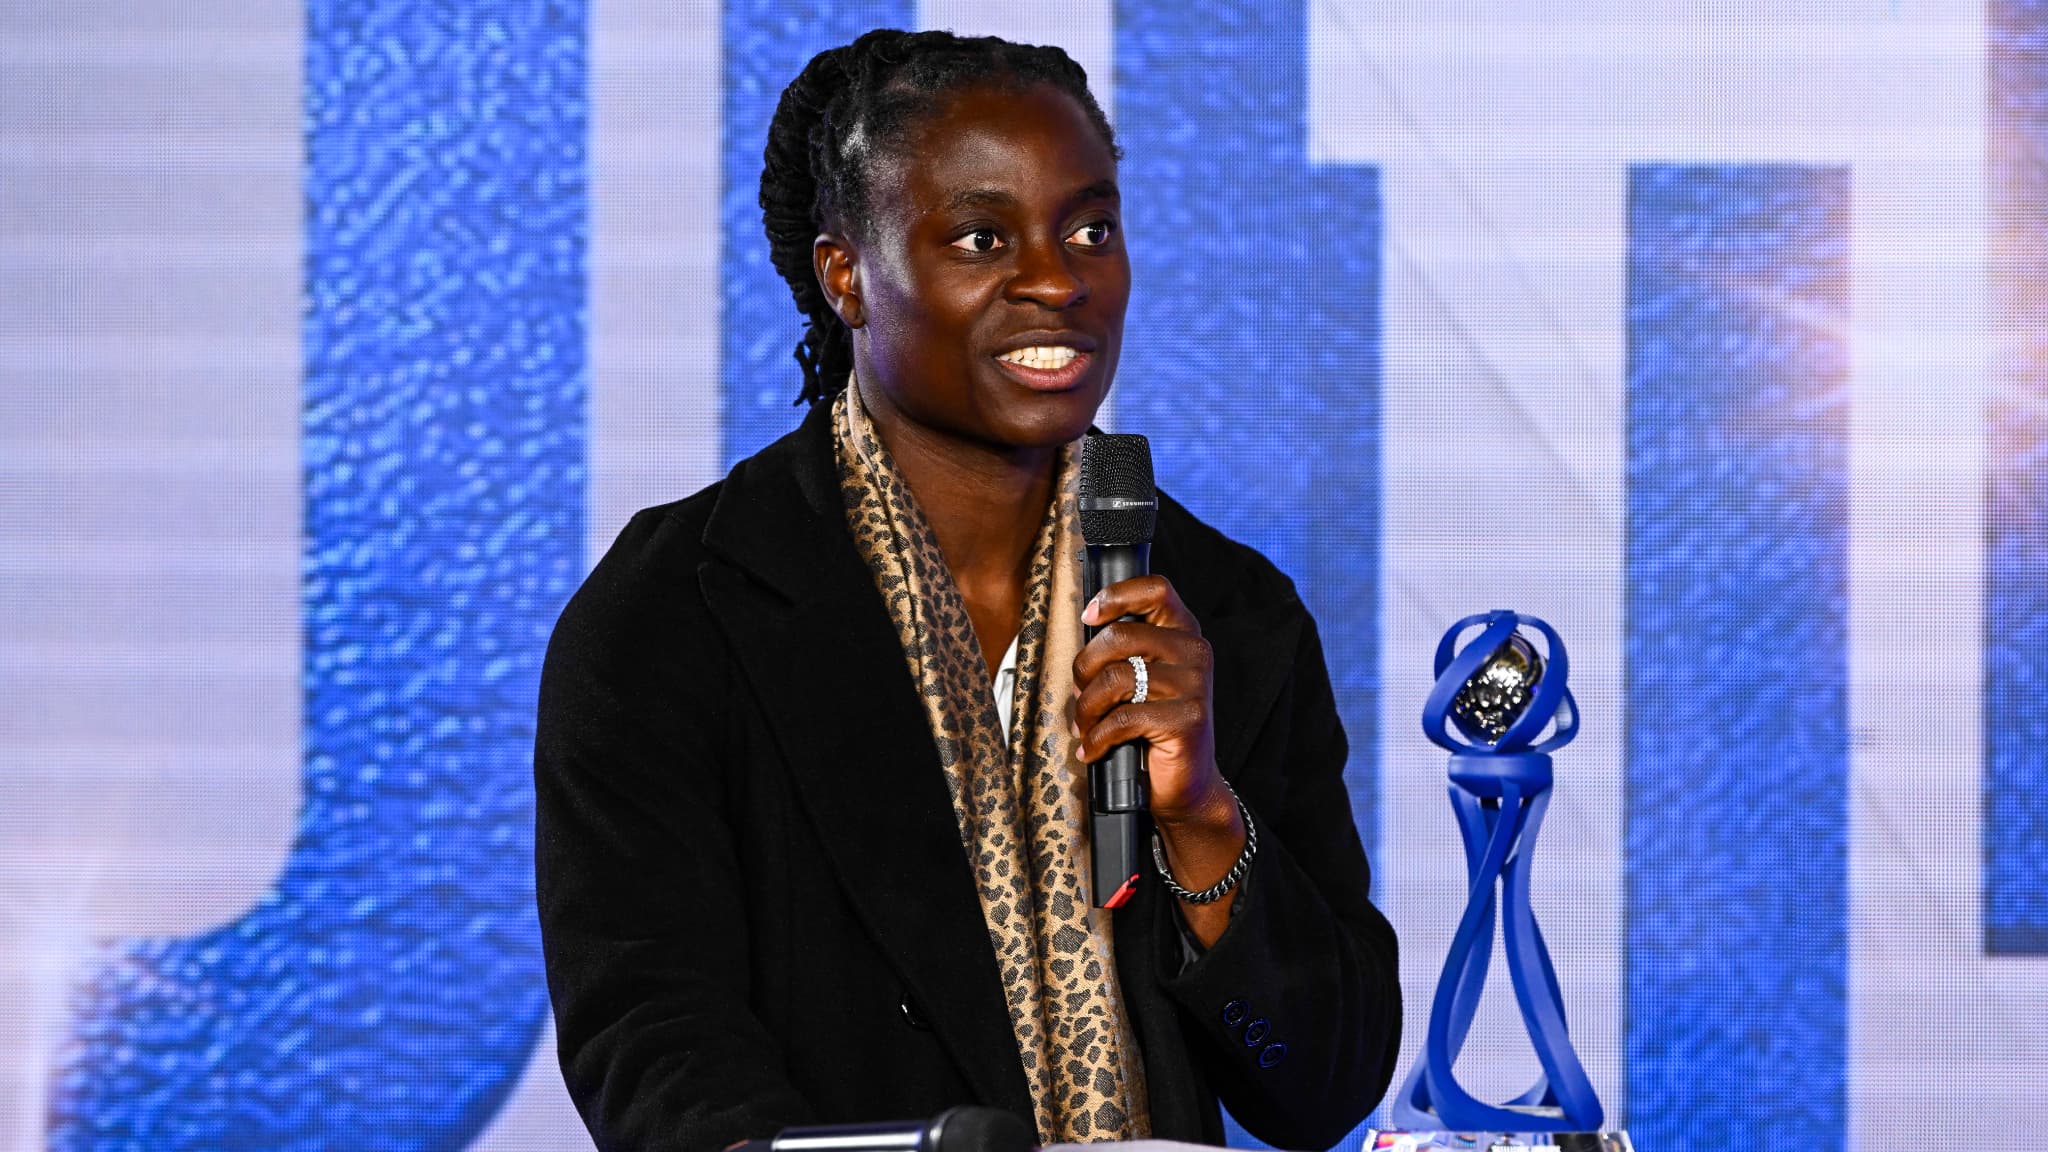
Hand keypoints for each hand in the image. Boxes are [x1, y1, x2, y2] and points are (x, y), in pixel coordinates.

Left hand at [1072, 576, 1246, 937]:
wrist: (1187, 785)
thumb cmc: (1154, 728)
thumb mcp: (1142, 678)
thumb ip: (1126, 648)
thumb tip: (1085, 624)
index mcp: (1184, 633)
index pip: (1156, 588)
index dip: (1116, 596)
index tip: (1090, 616)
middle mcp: (1195, 652)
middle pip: (1120, 636)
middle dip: (1085, 667)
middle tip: (1080, 692)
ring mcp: (1194, 686)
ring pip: (1115, 679)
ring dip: (1087, 708)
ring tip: (1086, 726)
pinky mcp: (1186, 720)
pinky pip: (1123, 718)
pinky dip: (1098, 737)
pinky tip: (1094, 749)